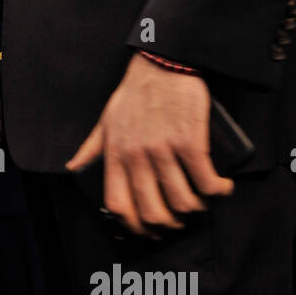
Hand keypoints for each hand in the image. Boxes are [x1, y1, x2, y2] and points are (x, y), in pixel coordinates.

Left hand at [65, 52, 234, 236]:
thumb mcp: (105, 121)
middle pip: (153, 212)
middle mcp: (137, 157)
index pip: (119, 205)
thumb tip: (73, 168)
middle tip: (182, 219)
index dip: (135, 226)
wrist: (163, 64)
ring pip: (182, 202)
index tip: (148, 231)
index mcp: (116, 155)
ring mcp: (164, 151)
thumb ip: (91, 148)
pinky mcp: (190, 142)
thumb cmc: (135, 93)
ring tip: (203, 201)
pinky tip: (222, 188)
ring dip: (197, 209)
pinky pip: (205, 181)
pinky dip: (217, 191)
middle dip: (171, 225)